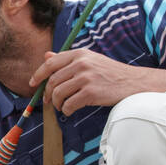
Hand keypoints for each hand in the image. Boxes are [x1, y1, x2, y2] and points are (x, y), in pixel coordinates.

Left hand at [29, 50, 152, 114]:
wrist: (133, 83)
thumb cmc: (110, 73)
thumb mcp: (89, 60)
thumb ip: (67, 59)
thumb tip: (46, 56)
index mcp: (79, 54)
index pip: (50, 63)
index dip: (38, 74)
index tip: (32, 84)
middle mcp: (81, 64)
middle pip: (52, 80)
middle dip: (47, 93)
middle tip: (49, 101)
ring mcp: (86, 78)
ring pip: (58, 93)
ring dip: (57, 103)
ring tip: (62, 106)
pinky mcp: (91, 93)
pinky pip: (69, 104)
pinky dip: (66, 110)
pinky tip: (70, 111)